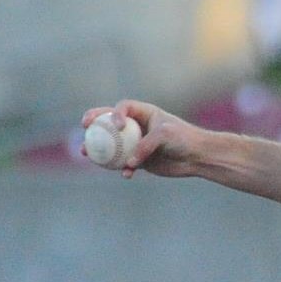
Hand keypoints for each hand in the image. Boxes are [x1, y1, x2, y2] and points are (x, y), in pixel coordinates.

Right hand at [77, 100, 197, 178]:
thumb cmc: (183, 139)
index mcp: (144, 113)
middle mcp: (138, 126)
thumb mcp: (166, 136)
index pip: (122, 107)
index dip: (114, 112)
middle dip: (93, 122)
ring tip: (85, 152)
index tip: (115, 124)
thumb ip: (146, 145)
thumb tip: (129, 162)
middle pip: (109, 122)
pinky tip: (124, 174)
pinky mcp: (139, 159)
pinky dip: (122, 168)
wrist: (196, 157)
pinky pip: (125, 163)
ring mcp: (137, 143)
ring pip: (112, 145)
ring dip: (98, 148)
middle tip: (84, 127)